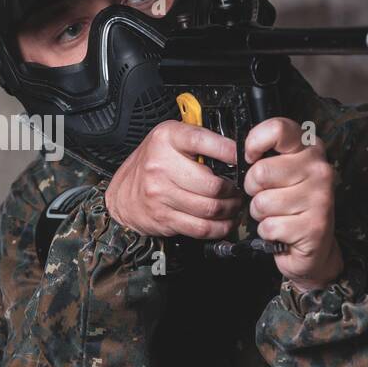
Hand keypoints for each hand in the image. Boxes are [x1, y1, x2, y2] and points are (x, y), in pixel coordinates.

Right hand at [104, 121, 242, 239]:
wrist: (123, 194)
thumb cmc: (153, 163)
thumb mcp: (171, 140)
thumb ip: (200, 140)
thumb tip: (238, 149)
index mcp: (166, 139)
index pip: (202, 141)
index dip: (229, 151)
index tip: (245, 158)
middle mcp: (161, 165)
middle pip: (212, 184)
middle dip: (234, 190)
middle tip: (239, 190)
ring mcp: (160, 194)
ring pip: (210, 208)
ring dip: (230, 210)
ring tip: (234, 205)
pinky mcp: (164, 218)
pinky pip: (201, 227)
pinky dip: (219, 227)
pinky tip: (224, 221)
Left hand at [242, 117, 342, 290]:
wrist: (314, 246)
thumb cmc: (290, 205)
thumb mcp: (281, 172)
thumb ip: (266, 156)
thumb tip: (238, 152)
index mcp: (310, 149)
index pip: (278, 129)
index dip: (254, 143)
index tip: (251, 158)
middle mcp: (320, 169)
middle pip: (260, 172)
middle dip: (253, 189)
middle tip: (267, 195)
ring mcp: (320, 198)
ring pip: (262, 202)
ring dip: (261, 214)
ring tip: (277, 214)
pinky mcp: (315, 226)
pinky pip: (269, 226)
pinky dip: (268, 232)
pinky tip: (283, 231)